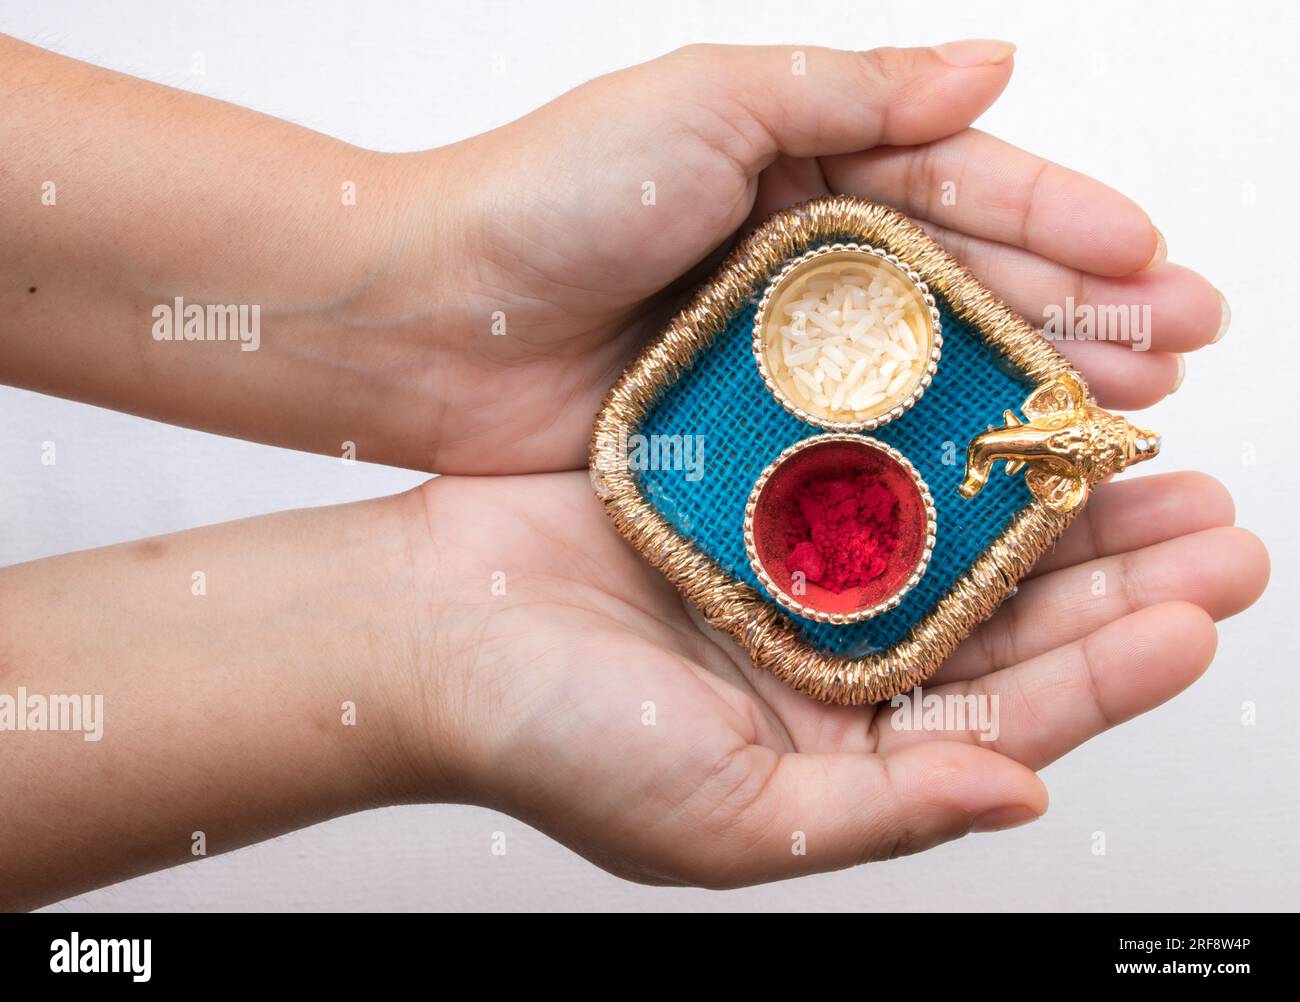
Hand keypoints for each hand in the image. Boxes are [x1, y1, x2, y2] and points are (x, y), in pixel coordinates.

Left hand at [374, 40, 1226, 473]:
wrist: (425, 318)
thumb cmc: (548, 196)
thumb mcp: (705, 102)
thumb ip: (850, 90)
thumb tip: (995, 63)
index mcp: (804, 171)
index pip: (963, 188)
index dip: (1063, 222)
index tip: (1152, 260)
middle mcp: (802, 266)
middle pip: (967, 289)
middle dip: (1077, 314)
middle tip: (1178, 353)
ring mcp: (777, 360)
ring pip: (929, 376)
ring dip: (1029, 391)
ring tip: (1127, 418)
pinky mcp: (741, 438)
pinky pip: (858, 450)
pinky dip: (933, 463)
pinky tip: (1001, 481)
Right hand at [406, 469, 1265, 885]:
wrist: (424, 628)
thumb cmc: (549, 741)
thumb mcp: (722, 818)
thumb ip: (880, 813)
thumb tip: (1016, 800)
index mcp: (838, 744)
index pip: (1008, 715)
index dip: (1110, 670)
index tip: (1198, 614)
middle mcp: (830, 651)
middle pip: (1002, 613)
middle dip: (1115, 572)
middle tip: (1216, 521)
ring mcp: (793, 559)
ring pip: (952, 525)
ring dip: (1045, 491)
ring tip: (1140, 445)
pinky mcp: (750, 478)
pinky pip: (865, 451)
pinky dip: (934, 428)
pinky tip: (998, 397)